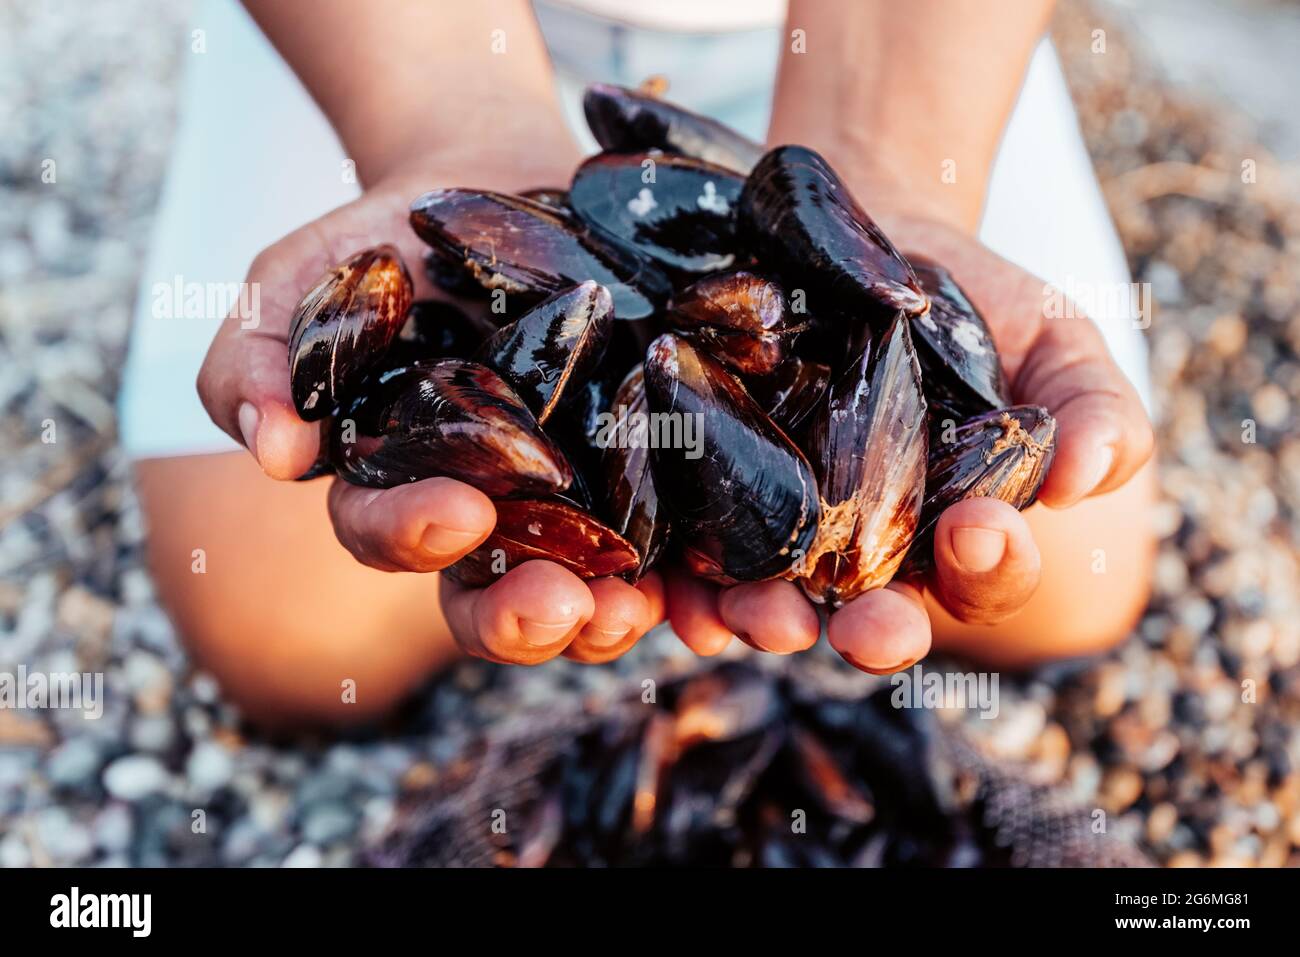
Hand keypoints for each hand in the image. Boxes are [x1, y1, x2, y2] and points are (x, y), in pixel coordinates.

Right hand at [196, 155, 665, 665]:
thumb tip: (273, 449)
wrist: (492, 182)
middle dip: (524, 614)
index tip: (460, 511)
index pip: (390, 533)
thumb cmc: (384, 241)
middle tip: (566, 605)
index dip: (415, 534)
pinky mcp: (650, 474)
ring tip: (641, 605)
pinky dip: (696, 568)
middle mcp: (486, 518)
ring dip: (613, 615)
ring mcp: (572, 503)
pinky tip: (720, 574)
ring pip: (588, 590)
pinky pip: (675, 538)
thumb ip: (259, 354)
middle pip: (494, 596)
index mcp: (396, 487)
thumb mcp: (299, 279)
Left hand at [664, 209, 1154, 671]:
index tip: (984, 530)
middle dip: (872, 631)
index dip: (990, 565)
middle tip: (869, 628)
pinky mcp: (701, 494)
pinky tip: (668, 586)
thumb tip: (1091, 475)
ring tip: (761, 615)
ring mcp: (779, 531)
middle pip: (870, 618)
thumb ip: (1091, 408)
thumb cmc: (970, 306)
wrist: (860, 237)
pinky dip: (675, 579)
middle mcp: (866, 556)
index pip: (983, 576)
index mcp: (956, 538)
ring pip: (769, 600)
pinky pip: (683, 550)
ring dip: (764, 619)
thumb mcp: (1050, 340)